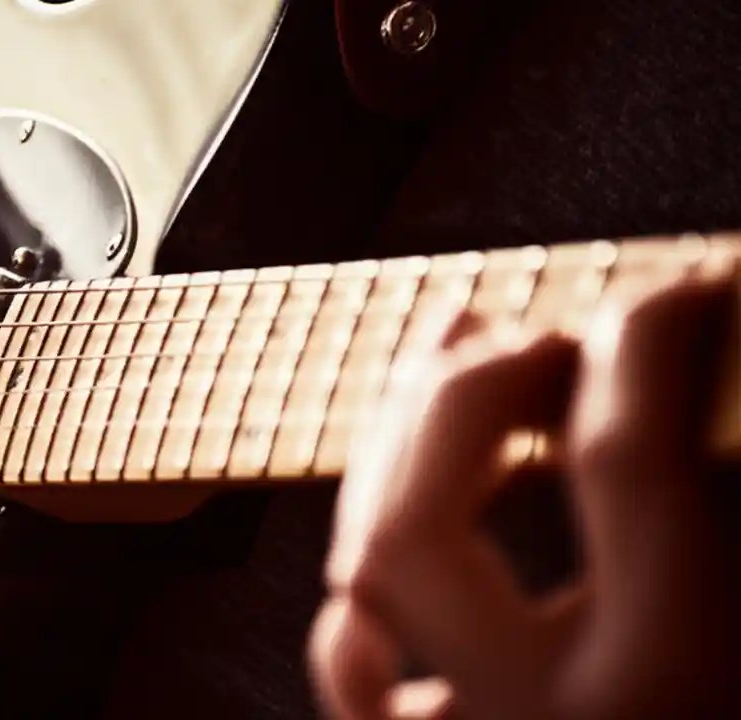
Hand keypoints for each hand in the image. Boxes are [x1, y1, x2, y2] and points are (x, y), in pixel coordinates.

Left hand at [309, 258, 739, 718]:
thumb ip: (731, 520)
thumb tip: (704, 384)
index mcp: (676, 685)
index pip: (626, 469)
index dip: (646, 345)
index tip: (675, 290)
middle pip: (423, 525)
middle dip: (469, 396)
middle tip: (541, 334)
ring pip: (364, 579)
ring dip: (397, 451)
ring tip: (455, 362)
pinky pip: (359, 679)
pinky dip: (365, 586)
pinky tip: (398, 517)